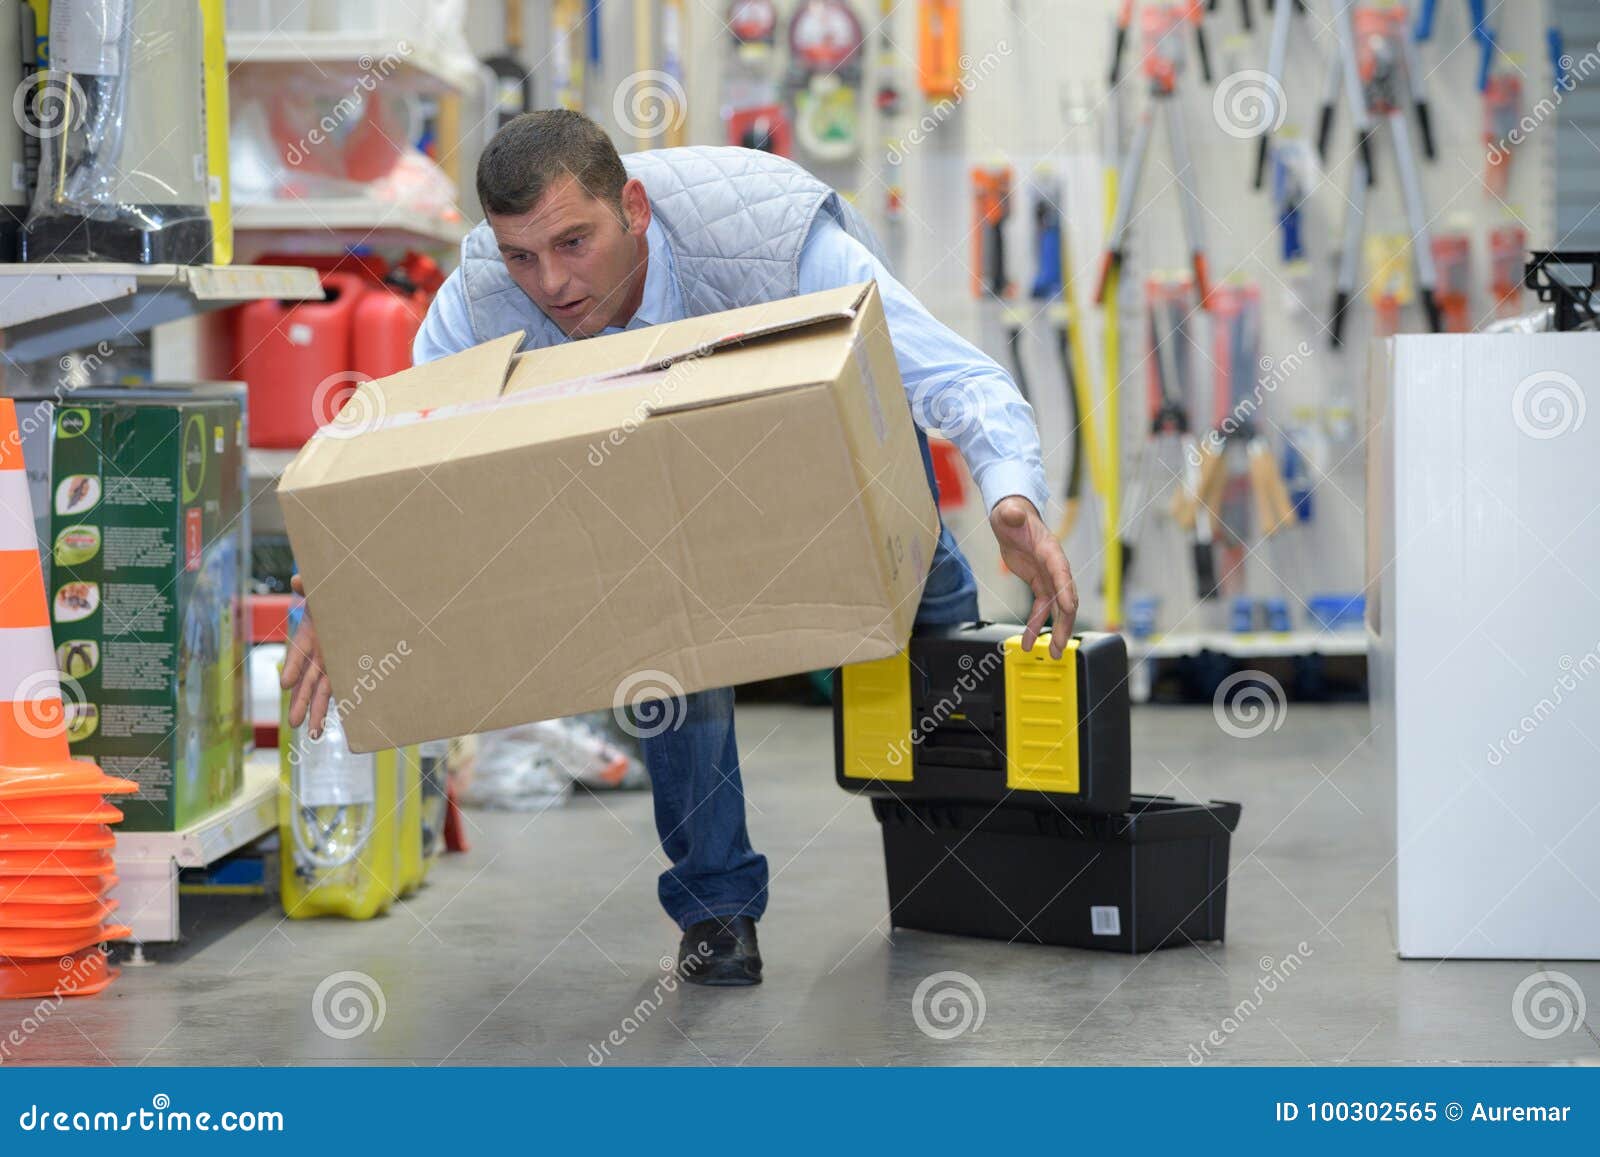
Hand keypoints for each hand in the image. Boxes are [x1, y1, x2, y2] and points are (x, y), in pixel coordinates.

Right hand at [280, 574, 332, 737]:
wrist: (359, 604)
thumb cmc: (336, 597)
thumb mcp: (324, 591)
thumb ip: (311, 587)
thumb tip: (298, 579)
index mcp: (309, 636)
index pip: (299, 654)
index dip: (293, 668)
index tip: (285, 684)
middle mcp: (318, 655)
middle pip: (307, 682)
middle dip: (300, 702)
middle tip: (292, 724)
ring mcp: (332, 665)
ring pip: (322, 692)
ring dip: (316, 713)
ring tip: (312, 735)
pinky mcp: (347, 671)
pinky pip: (342, 690)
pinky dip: (339, 707)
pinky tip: (331, 726)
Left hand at [989, 496, 1078, 658]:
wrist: (1012, 517)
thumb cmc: (1012, 513)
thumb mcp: (1008, 512)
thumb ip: (1011, 514)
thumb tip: (1013, 513)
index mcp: (1049, 550)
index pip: (1061, 571)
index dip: (1066, 589)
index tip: (1069, 608)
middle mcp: (1054, 565)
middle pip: (1065, 597)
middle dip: (1064, 623)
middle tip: (1060, 645)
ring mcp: (1049, 576)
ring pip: (1057, 608)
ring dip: (1055, 630)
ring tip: (1053, 653)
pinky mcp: (1039, 583)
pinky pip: (1042, 607)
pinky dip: (1037, 624)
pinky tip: (1030, 640)